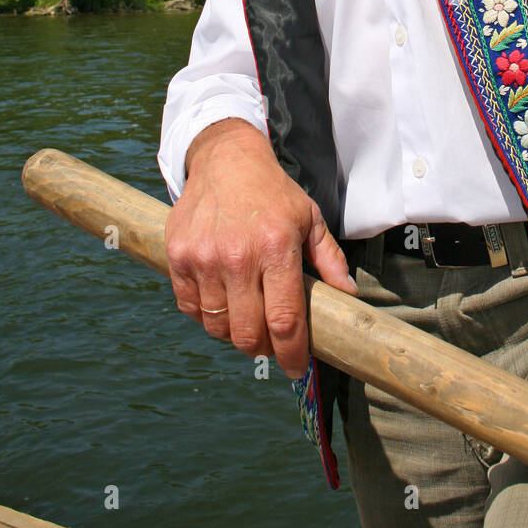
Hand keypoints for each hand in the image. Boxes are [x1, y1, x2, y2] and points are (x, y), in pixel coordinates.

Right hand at [164, 118, 357, 377]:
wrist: (225, 160)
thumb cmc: (272, 193)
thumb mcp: (309, 219)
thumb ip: (329, 261)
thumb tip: (349, 298)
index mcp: (276, 248)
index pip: (284, 320)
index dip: (292, 354)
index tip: (296, 368)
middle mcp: (237, 256)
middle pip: (247, 333)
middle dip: (263, 349)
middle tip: (271, 344)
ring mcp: (203, 258)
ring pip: (217, 326)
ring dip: (233, 334)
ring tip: (247, 319)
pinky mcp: (177, 257)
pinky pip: (190, 309)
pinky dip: (207, 316)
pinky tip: (222, 303)